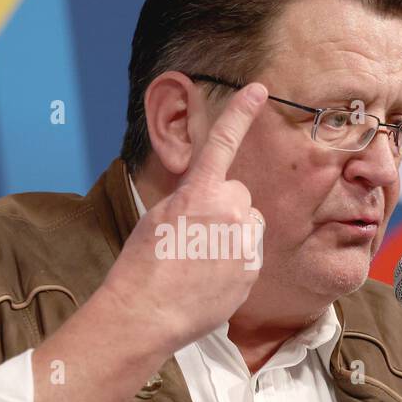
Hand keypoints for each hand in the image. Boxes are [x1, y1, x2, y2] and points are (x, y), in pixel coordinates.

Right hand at [102, 82, 268, 353]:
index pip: (222, 142)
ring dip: (231, 235)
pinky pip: (248, 254)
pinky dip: (234, 262)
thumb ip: (190, 198)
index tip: (258, 88)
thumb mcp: (160, 216)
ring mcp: (244, 241)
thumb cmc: (143, 265)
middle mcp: (228, 210)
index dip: (240, 113)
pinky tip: (208, 279)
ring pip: (247, 225)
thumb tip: (207, 200)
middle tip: (194, 236)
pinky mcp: (252, 269)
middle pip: (238, 195)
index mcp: (199, 191)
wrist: (147, 313)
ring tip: (201, 260)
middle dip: (223, 208)